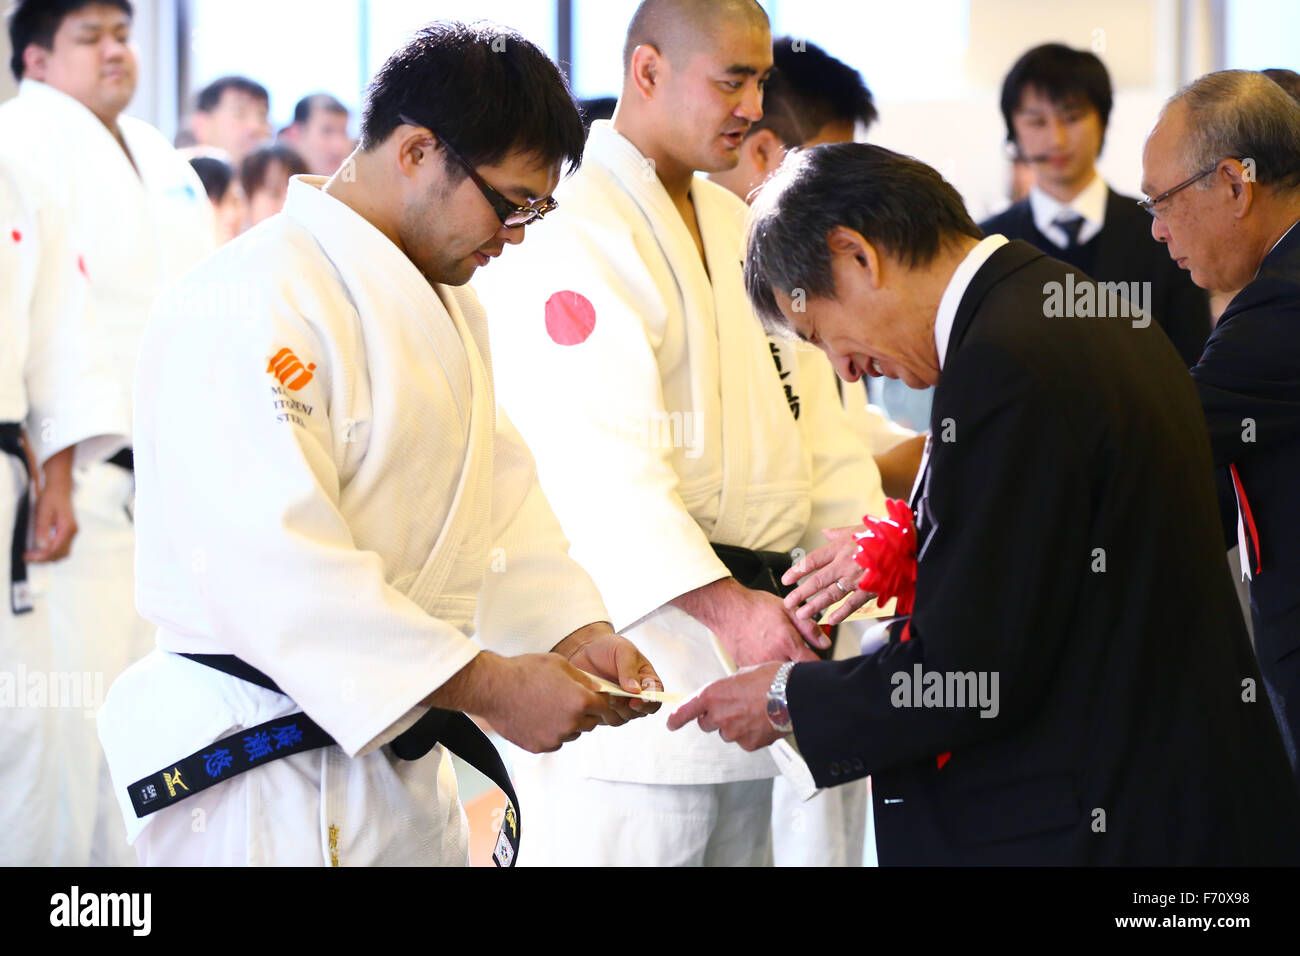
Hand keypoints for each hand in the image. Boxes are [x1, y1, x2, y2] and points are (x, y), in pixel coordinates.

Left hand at [26, 446, 77, 562]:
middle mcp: (73, 532)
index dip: (40, 556)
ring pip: (63, 553)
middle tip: (29, 557)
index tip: (27, 556)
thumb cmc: (51, 497)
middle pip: (60, 554)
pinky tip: (42, 548)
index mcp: (68, 528)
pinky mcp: (69, 531)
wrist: (59, 488)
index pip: (55, 549)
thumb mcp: (43, 512)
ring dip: (49, 557)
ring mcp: (72, 532)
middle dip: (44, 559)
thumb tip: (42, 547)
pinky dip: (52, 551)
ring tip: (34, 554)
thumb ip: (42, 530)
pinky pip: (63, 547)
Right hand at [430, 651, 611, 753]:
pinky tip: (538, 716)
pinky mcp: (539, 746)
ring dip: (568, 723)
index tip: (597, 701)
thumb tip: (596, 688)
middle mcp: (570, 722)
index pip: (605, 707)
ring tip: (549, 706)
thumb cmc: (524, 672)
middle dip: (585, 713)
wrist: (493, 688)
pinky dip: (551, 732)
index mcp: (579, 701)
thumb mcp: (559, 664)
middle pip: (591, 723)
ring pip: (572, 733)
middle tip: (569, 701)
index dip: (602, 702)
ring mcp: (555, 737)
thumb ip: (582, 678)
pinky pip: (555, 741)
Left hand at [553, 621, 663, 721]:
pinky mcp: (603, 711)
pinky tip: (593, 696)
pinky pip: (603, 718)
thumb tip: (636, 691)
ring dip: (611, 709)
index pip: (655, 699)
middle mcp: (636, 698)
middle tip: (613, 695)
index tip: (633, 701)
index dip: (647, 704)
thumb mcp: (623, 650)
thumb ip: (629, 669)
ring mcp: (620, 706)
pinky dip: (598, 710)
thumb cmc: (610, 647)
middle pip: (638, 713)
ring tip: (602, 693)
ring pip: (620, 718)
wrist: (585, 650)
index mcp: (648, 682)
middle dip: (626, 706)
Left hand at [667, 662, 783, 750]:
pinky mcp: (749, 744)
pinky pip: (745, 740)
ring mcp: (733, 732)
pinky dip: (751, 734)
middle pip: (707, 725)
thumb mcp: (742, 674)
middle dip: (715, 718)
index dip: (676, 719)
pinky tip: (764, 721)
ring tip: (756, 712)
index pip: (685, 711)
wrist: (794, 694)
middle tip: (734, 707)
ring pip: (727, 733)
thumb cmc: (771, 678)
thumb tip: (727, 694)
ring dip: (735, 725)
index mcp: (713, 695)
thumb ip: (727, 688)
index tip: (672, 724)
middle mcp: (718, 716)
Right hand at [672, 577, 821, 666]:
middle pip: (795, 675)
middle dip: (799, 669)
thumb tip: (825, 643)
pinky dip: (766, 671)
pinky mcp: (746, 669)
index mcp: (787, 643)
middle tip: (797, 656)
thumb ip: (809, 628)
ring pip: (778, 678)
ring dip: (783, 672)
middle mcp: (773, 658)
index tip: (816, 660)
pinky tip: (765, 655)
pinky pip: (762, 676)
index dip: (817, 664)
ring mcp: (758, 666)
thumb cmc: (755, 606)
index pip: (812, 665)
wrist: (726, 608)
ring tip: (778, 654)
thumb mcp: (788, 610)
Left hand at [782, 526, 875, 625]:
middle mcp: (844, 563)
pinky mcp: (870, 589)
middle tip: (788, 603)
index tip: (786, 579)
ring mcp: (856, 578)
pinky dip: (841, 613)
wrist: (908, 543)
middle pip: (816, 581)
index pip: (812, 561)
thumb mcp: (858, 528)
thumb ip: (839, 533)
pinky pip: (852, 604)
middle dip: (800, 594)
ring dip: (815, 606)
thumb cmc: (883, 534)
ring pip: (830, 595)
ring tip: (802, 615)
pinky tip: (831, 620)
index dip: (797, 571)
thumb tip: (824, 532)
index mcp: (840, 547)